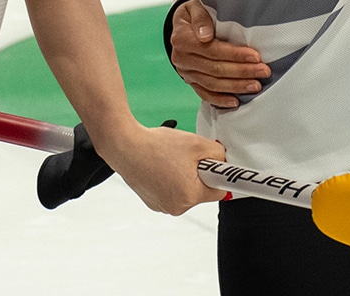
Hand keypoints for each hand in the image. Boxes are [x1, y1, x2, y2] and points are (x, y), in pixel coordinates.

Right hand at [102, 123, 227, 214]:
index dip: (219, 176)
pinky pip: (171, 192)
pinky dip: (170, 180)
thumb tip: (225, 162)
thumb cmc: (156, 145)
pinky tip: (161, 166)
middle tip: (188, 157)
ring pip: (186, 192)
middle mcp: (176, 207)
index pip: (219, 191)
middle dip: (199, 175)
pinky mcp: (152, 202)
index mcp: (190, 195)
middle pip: (202, 192)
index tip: (222, 171)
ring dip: (184, 177)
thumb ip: (218, 154)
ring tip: (170, 159)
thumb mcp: (197, 143)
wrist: (125, 146)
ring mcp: (162, 206)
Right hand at [168, 0, 268, 108]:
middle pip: (215, 69)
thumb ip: (201, 17)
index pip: (212, 50)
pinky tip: (236, 101)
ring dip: (236, 86)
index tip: (255, 56)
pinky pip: (205, 93)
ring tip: (256, 85)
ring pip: (213, 84)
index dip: (234, 55)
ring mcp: (186, 72)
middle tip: (263, 71)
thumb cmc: (195, 13)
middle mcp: (182, 58)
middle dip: (242, 71)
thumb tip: (205, 35)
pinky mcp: (191, 81)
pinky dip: (220, 99)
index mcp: (182, 38)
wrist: (183, 24)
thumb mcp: (196, 6)